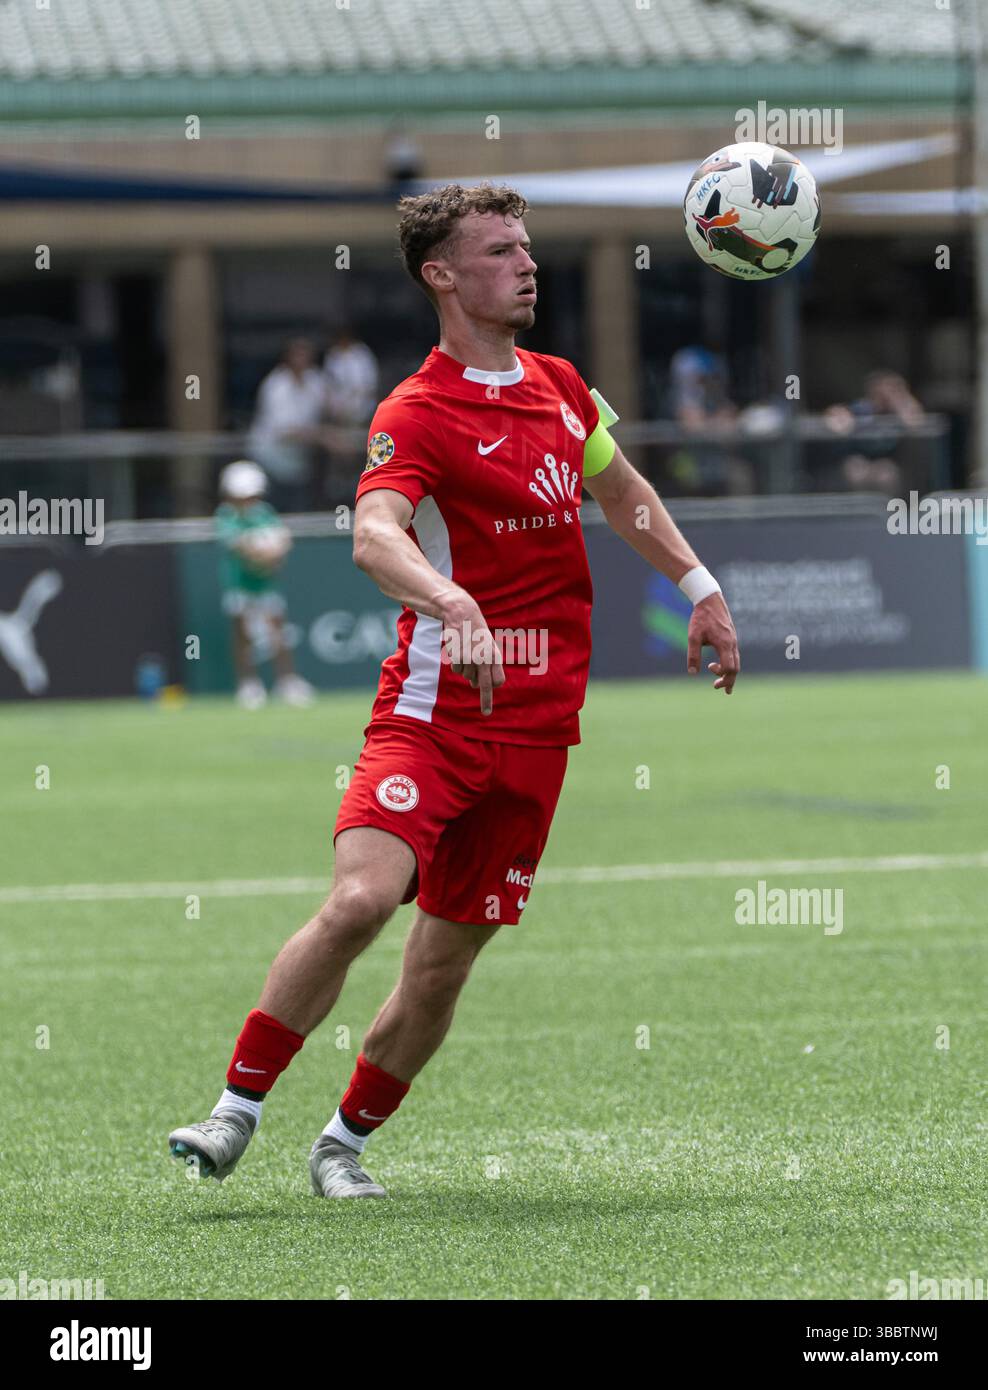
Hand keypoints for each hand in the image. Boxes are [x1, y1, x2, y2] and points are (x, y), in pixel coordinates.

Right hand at [439, 590, 504, 715]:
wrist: (462, 614)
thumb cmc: (477, 632)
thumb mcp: (488, 645)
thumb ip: (488, 665)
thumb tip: (477, 685)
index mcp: (494, 655)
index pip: (497, 680)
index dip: (493, 690)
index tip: (490, 706)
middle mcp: (483, 659)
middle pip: (484, 685)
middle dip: (486, 701)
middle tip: (487, 712)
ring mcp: (470, 658)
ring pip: (467, 676)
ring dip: (466, 670)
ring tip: (467, 652)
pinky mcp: (457, 656)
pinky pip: (456, 670)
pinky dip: (457, 664)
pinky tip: (459, 651)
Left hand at [686, 591, 739, 693]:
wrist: (710, 599)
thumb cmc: (701, 618)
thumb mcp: (693, 636)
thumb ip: (693, 655)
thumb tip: (692, 673)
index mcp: (725, 644)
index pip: (729, 668)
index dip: (721, 676)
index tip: (710, 674)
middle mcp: (732, 644)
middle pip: (736, 668)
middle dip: (728, 680)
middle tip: (718, 688)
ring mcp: (733, 640)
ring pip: (736, 662)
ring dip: (730, 674)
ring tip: (724, 684)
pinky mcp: (731, 638)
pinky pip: (734, 655)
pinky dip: (730, 665)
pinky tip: (723, 667)